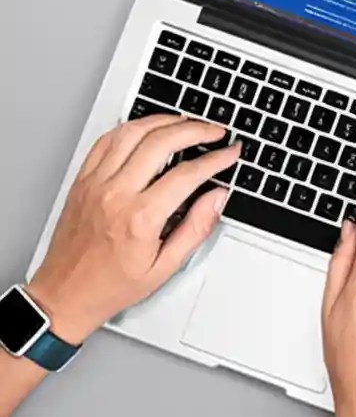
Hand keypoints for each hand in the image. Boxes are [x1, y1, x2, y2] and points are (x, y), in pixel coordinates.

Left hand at [26, 116, 238, 344]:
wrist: (65, 295)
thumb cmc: (111, 286)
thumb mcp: (165, 267)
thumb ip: (196, 228)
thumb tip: (217, 197)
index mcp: (140, 218)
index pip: (187, 174)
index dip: (216, 159)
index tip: (230, 153)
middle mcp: (115, 195)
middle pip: (161, 142)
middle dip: (195, 130)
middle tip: (214, 131)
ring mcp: (95, 184)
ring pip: (131, 133)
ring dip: (163, 121)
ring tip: (185, 122)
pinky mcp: (82, 181)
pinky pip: (105, 141)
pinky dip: (130, 128)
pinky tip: (147, 129)